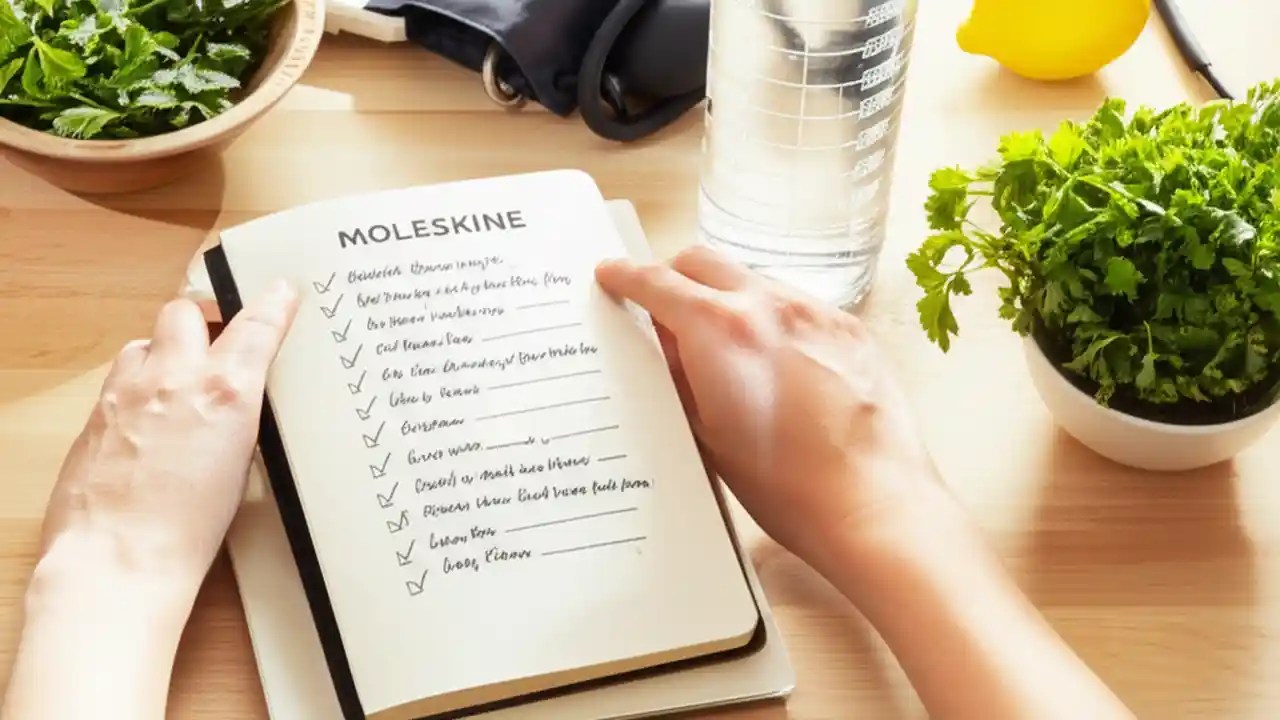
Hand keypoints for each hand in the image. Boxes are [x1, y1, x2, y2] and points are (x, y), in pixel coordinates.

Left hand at [36, 280, 298, 601]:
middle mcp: (174, 378)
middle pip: (185, 312)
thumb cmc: (188, 530)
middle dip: (202, 321)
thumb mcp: (241, 465)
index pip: (256, 324)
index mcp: (226, 391)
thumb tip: (237, 399)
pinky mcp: (93, 414)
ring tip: (177, 386)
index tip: (282, 291)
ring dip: (163, 353)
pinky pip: (119, 379)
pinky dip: (136, 388)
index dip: (273, 302)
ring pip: (144, 342)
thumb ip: (238, 416)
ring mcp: (126, 392)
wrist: (117, 558)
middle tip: (217, 342)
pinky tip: (147, 423)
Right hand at [595, 247, 944, 567]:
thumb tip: (666, 347)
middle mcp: (769, 304)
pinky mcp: (852, 329)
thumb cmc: (785, 485)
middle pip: (704, 262)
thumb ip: (678, 378)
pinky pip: (798, 306)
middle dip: (674, 276)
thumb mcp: (706, 434)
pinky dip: (772, 319)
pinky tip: (773, 362)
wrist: (872, 503)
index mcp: (720, 329)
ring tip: (720, 344)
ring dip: (726, 297)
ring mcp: (817, 312)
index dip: (626, 277)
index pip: (658, 283)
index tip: (612, 275)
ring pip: (754, 280)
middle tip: (660, 308)